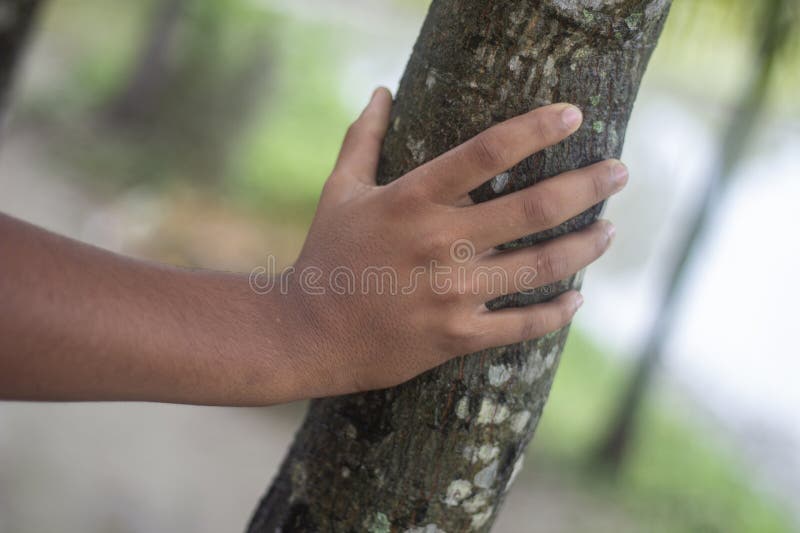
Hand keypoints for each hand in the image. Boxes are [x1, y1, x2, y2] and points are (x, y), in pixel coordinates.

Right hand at [273, 88, 627, 395]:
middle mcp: (440, 242)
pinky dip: (557, 312)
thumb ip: (363, 138)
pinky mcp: (456, 336)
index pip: (488, 151)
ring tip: (609, 231)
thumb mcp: (339, 191)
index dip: (537, 128)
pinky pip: (522, 325)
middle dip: (588, 186)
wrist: (306, 334)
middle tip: (620, 173)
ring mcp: (452, 292)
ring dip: (585, 246)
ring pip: (541, 266)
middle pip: (535, 207)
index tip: (574, 114)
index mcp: (413, 199)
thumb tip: (381, 90)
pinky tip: (577, 298)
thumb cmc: (325, 256)